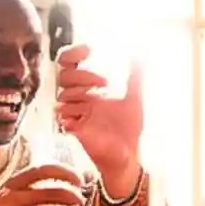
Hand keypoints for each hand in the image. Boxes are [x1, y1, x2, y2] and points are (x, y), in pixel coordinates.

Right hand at [0, 164, 85, 205]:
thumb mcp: (4, 198)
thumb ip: (25, 193)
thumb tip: (52, 193)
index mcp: (14, 185)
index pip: (43, 170)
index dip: (64, 172)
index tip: (77, 179)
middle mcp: (17, 197)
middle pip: (55, 192)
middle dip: (74, 196)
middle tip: (79, 202)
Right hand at [54, 43, 144, 196]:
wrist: (127, 155)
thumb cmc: (128, 129)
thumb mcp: (135, 98)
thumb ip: (136, 77)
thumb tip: (142, 55)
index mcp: (91, 86)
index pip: (71, 63)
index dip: (73, 53)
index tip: (88, 50)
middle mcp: (80, 97)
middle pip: (64, 76)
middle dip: (81, 75)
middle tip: (103, 82)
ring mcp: (76, 113)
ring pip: (62, 95)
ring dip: (76, 93)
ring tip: (95, 99)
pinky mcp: (75, 129)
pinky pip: (62, 118)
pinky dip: (69, 115)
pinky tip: (82, 117)